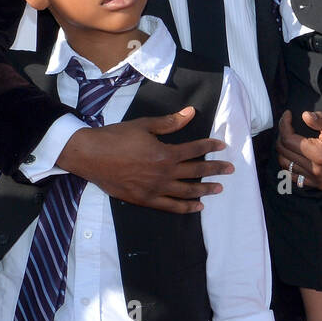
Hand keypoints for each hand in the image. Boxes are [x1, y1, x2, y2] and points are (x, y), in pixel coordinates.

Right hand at [58, 108, 233, 213]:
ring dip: (205, 190)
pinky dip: (186, 208)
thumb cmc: (116, 137)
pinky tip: (198, 207)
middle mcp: (164, 174)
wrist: (90, 156)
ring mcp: (155, 189)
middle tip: (231, 169)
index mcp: (165, 153)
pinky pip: (171, 207)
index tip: (222, 145)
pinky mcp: (145, 200)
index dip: (210, 146)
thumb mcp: (144, 125)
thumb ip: (170, 123)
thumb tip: (191, 113)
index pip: (194, 149)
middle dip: (215, 169)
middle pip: (196, 172)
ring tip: (219, 188)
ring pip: (187, 192)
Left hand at [275, 109, 321, 191]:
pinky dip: (291, 166)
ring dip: (284, 151)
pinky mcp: (321, 184)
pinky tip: (295, 154)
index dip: (284, 125)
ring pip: (287, 166)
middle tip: (288, 124)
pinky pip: (296, 178)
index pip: (288, 140)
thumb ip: (321, 119)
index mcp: (320, 154)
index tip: (288, 115)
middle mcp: (317, 170)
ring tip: (290, 137)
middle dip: (283, 136)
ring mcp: (319, 180)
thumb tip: (305, 116)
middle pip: (285, 153)